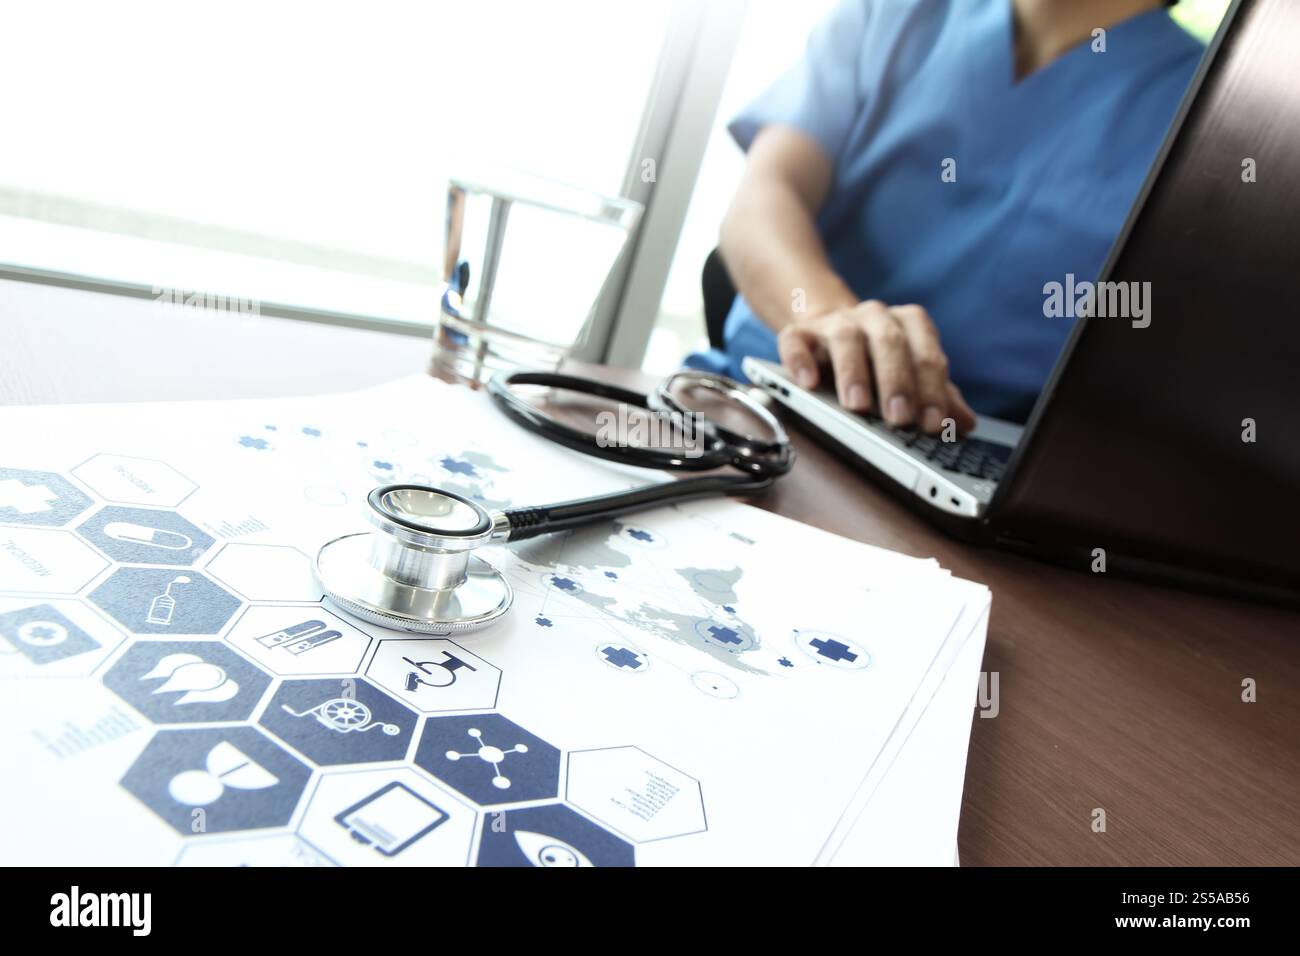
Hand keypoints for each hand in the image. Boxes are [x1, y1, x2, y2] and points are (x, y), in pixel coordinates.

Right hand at [777, 300, 976, 433]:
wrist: (831, 335)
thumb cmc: (877, 360)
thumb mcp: (910, 376)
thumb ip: (937, 397)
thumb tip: (965, 424)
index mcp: (908, 325)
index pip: (926, 353)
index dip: (932, 389)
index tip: (932, 424)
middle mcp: (874, 317)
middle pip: (889, 341)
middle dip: (896, 381)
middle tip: (899, 419)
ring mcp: (835, 323)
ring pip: (845, 337)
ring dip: (852, 371)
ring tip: (857, 405)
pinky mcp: (800, 334)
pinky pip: (796, 341)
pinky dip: (800, 361)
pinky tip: (807, 382)